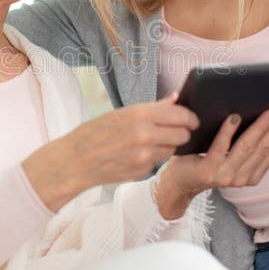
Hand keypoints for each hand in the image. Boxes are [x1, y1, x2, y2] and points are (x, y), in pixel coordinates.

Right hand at [22, 93, 197, 211]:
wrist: (76, 160)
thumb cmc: (96, 132)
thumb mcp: (122, 113)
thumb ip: (153, 108)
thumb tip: (176, 98)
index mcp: (140, 114)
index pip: (181, 115)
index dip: (190, 117)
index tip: (192, 119)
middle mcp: (145, 135)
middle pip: (183, 134)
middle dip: (182, 132)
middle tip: (175, 130)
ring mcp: (145, 155)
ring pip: (172, 149)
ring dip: (168, 145)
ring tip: (151, 141)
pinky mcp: (142, 171)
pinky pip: (159, 161)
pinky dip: (155, 157)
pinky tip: (139, 153)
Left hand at [155, 109, 268, 218]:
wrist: (180, 181)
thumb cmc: (210, 163)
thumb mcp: (238, 161)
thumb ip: (260, 155)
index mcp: (252, 175)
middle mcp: (241, 178)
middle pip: (263, 148)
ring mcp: (225, 175)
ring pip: (246, 147)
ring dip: (260, 127)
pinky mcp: (208, 169)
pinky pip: (220, 147)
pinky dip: (228, 132)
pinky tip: (234, 117)